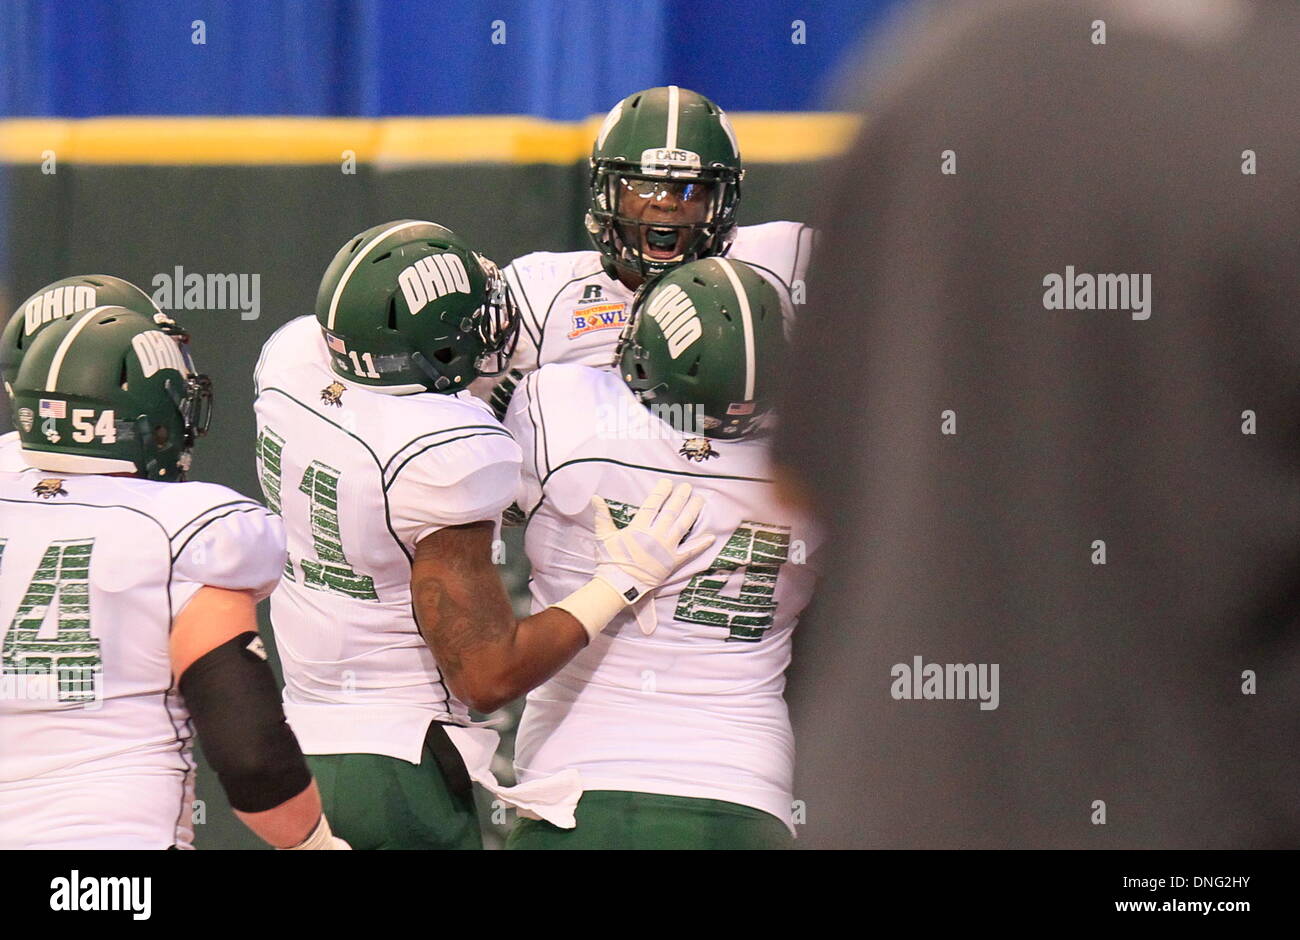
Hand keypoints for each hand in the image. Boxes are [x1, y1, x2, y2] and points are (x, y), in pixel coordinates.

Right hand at [590, 479, 714, 633]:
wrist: (618, 584)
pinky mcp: (673, 562)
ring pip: (683, 526)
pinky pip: (689, 552)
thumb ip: (602, 515)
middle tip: (688, 487)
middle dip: (680, 497)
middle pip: (671, 511)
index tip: (668, 482)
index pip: (653, 504)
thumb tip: (595, 497)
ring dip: (692, 512)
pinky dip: (701, 544)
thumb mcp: (604, 536)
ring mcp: (666, 548)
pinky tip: (710, 537)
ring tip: (700, 500)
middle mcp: (655, 535)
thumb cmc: (609, 560)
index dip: (661, 491)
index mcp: (639, 528)